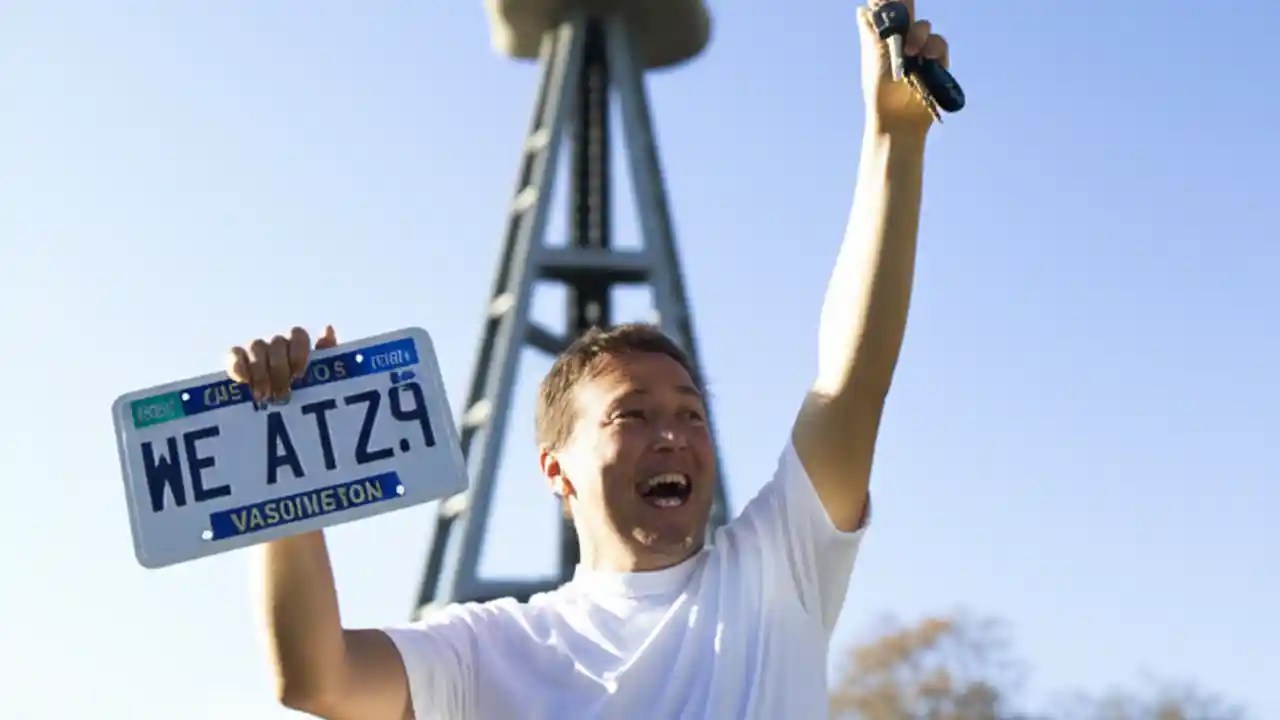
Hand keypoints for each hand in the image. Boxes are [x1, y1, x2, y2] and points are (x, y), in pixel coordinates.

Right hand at [226, 325, 338, 403]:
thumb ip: (328, 356)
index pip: (298, 334)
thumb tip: (328, 329)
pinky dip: (238, 365)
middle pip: (277, 343)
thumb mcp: (323, 381)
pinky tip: (243, 381)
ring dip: (261, 372)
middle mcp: (276, 345)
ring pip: (257, 346)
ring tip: (264, 396)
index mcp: (298, 346)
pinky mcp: (236, 361)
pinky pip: (234, 354)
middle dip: (280, 369)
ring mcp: (255, 351)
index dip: (298, 352)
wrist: (281, 421)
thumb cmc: (306, 397)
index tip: (300, 375)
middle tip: (283, 395)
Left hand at [856, 1, 949, 134]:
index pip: (885, 10)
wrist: (898, 116)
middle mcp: (899, 40)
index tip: (892, 3)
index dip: (889, 3)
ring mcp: (918, 49)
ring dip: (918, 34)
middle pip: (906, 11)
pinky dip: (933, 46)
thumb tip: (861, 9)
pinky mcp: (935, 60)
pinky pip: (938, 42)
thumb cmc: (880, 86)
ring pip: (923, 26)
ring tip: (910, 50)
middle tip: (904, 3)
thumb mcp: (874, 52)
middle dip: (905, 4)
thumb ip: (872, 27)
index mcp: (880, 37)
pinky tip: (925, 57)